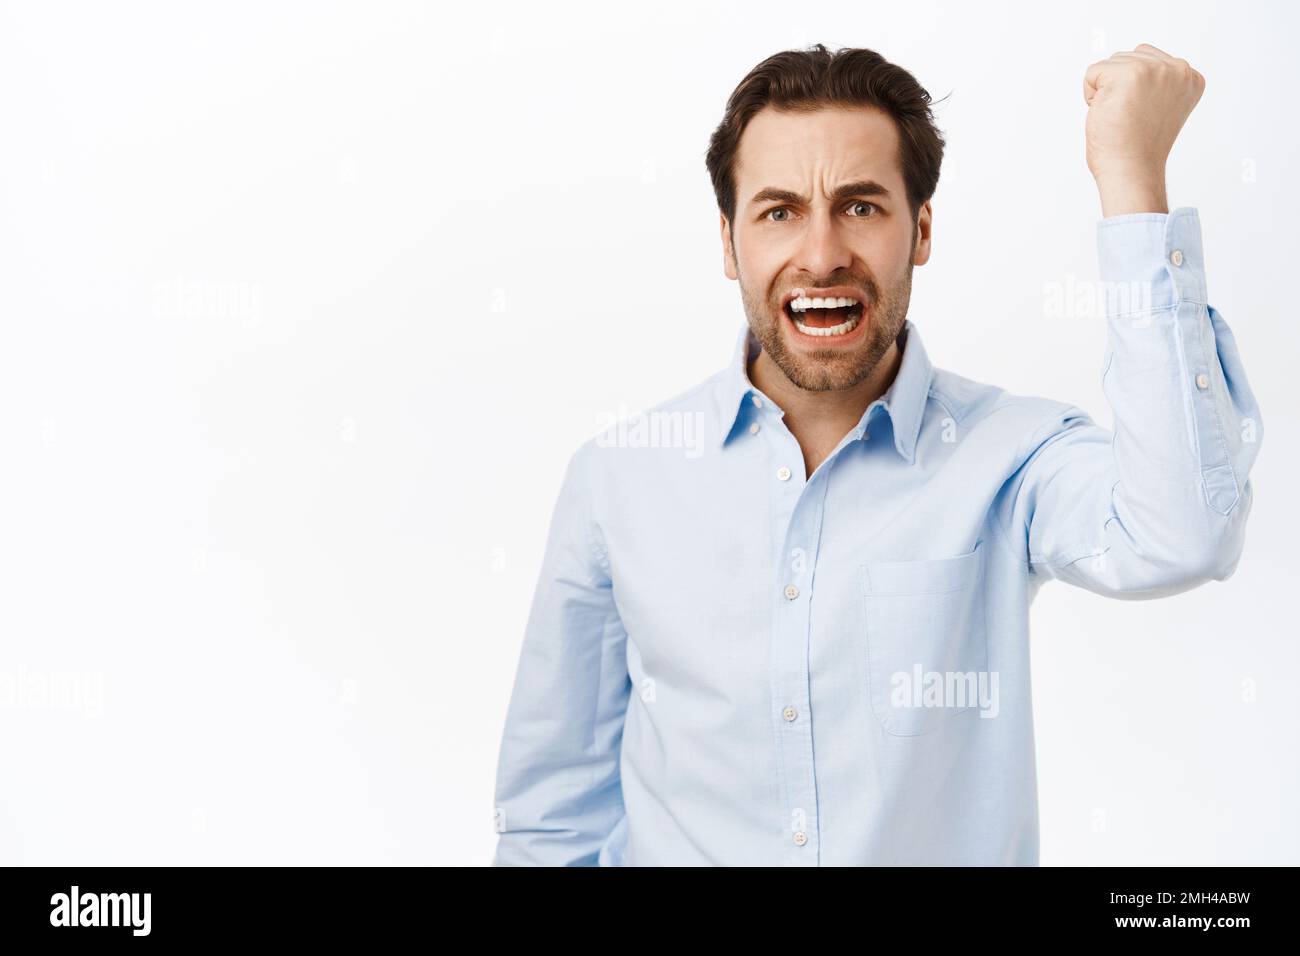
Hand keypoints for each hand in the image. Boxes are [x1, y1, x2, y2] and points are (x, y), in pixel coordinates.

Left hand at [1083, 43, 1204, 215]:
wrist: (1132, 170)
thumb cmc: (1138, 148)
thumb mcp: (1160, 106)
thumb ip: (1156, 82)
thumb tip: (1136, 65)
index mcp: (1189, 77)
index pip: (1147, 60)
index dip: (1133, 89)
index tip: (1143, 114)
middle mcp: (1177, 69)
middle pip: (1127, 57)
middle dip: (1118, 87)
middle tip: (1129, 117)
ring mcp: (1154, 70)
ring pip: (1110, 64)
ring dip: (1105, 91)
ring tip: (1120, 116)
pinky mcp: (1128, 74)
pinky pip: (1092, 73)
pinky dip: (1090, 95)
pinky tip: (1108, 114)